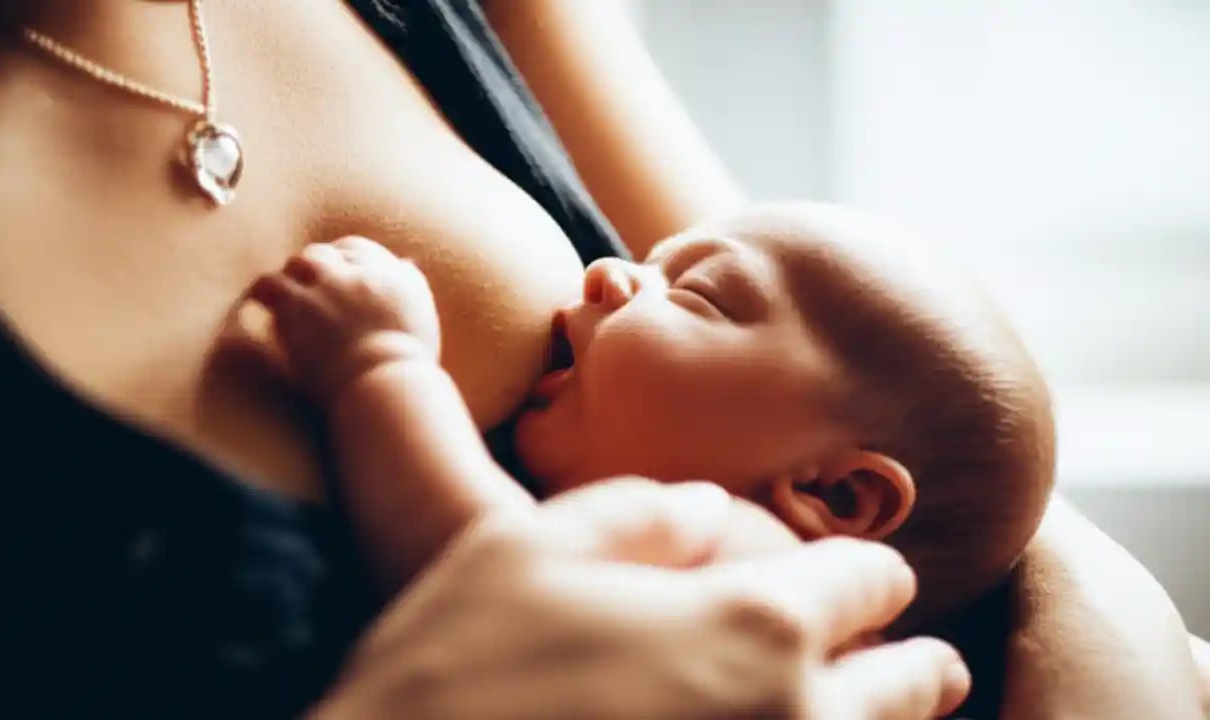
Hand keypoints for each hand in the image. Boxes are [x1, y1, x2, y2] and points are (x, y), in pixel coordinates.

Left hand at [249, 236, 440, 405]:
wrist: (385, 384)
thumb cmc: (407, 367)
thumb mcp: (422, 319)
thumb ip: (411, 286)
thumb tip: (405, 263)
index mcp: (394, 276)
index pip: (359, 251)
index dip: (341, 259)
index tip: (333, 273)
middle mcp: (360, 274)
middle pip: (326, 254)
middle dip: (313, 269)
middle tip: (305, 289)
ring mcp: (329, 285)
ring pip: (299, 263)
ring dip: (291, 279)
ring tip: (281, 297)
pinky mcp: (299, 304)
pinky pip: (270, 284)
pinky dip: (263, 294)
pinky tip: (257, 305)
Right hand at [312, 479, 969, 718]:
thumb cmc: (454, 674)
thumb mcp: (524, 549)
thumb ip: (635, 514)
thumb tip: (710, 508)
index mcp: (752, 622)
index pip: (865, 583)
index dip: (872, 576)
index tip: (874, 582)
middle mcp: (792, 718)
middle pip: (908, 687)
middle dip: (917, 666)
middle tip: (928, 665)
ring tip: (878, 717)